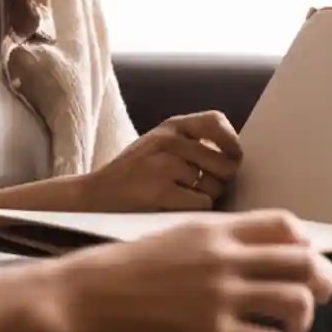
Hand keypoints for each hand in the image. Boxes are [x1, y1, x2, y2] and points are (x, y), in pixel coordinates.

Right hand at [48, 210, 331, 331]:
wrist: (72, 302)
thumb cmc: (111, 275)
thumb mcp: (165, 241)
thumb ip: (206, 247)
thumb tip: (241, 261)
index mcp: (211, 230)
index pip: (285, 225)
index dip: (305, 244)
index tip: (302, 261)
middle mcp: (223, 258)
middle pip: (304, 262)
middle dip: (321, 282)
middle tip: (315, 298)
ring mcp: (219, 297)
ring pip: (297, 303)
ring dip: (299, 319)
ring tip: (284, 329)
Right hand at [79, 111, 242, 211]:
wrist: (94, 195)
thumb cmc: (135, 174)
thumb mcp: (158, 145)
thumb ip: (191, 143)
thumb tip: (237, 157)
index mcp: (171, 126)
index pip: (216, 121)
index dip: (231, 141)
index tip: (232, 157)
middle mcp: (169, 140)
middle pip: (224, 163)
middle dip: (221, 180)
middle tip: (201, 186)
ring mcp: (164, 165)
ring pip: (215, 187)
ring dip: (204, 197)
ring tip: (178, 196)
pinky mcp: (160, 191)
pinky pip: (202, 204)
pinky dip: (193, 211)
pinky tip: (171, 207)